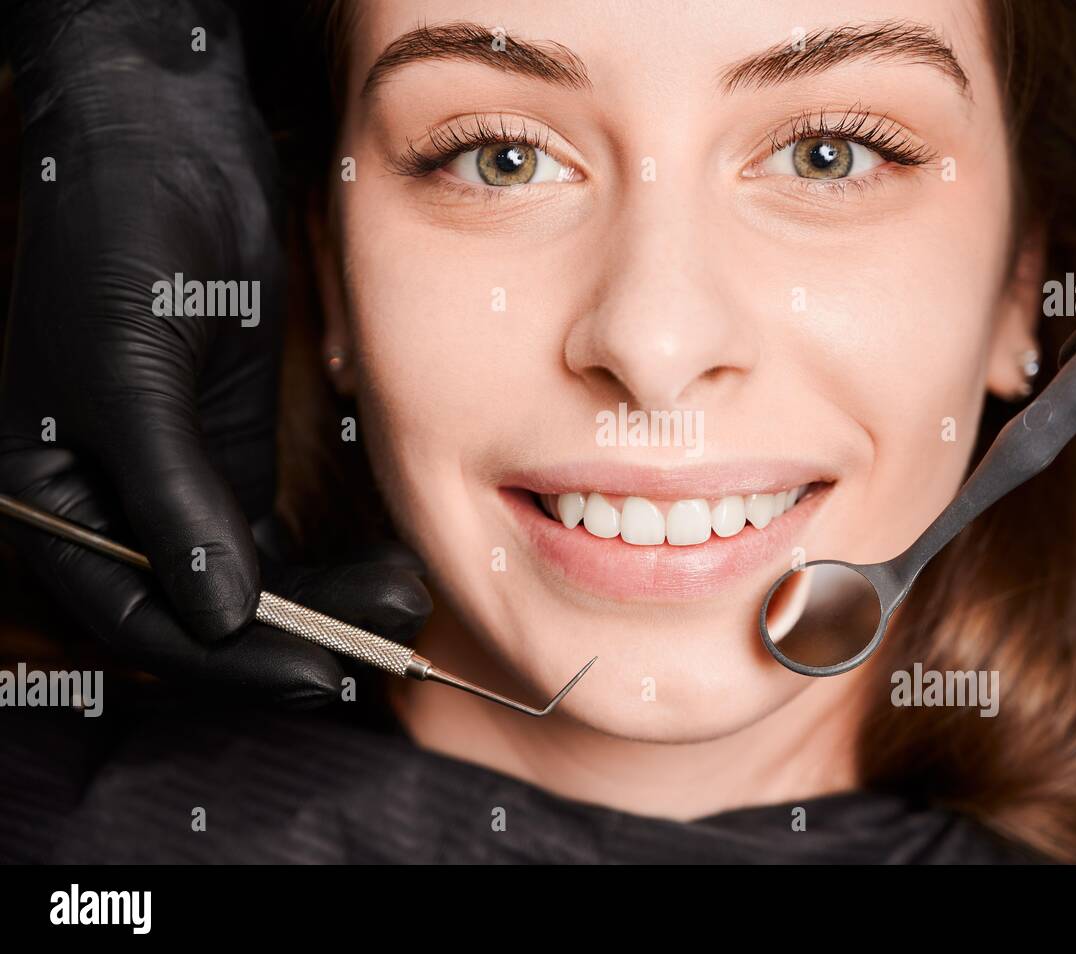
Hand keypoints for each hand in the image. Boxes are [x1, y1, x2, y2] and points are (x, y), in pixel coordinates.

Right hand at [0, 0, 428, 704]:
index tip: (316, 673)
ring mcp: (173, 487)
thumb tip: (221, 615)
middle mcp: (108, 510)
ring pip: (245, 585)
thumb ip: (172, 496)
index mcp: (45, 503)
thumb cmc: (118, 244)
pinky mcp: (226, 457)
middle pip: (197, 615)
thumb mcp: (130, 372)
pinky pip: (275, 540)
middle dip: (287, 641)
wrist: (163, 150)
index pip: (135, 617)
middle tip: (377, 652)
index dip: (226, 660)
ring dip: (320, 607)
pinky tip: (379, 571)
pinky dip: (325, 565)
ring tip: (398, 608)